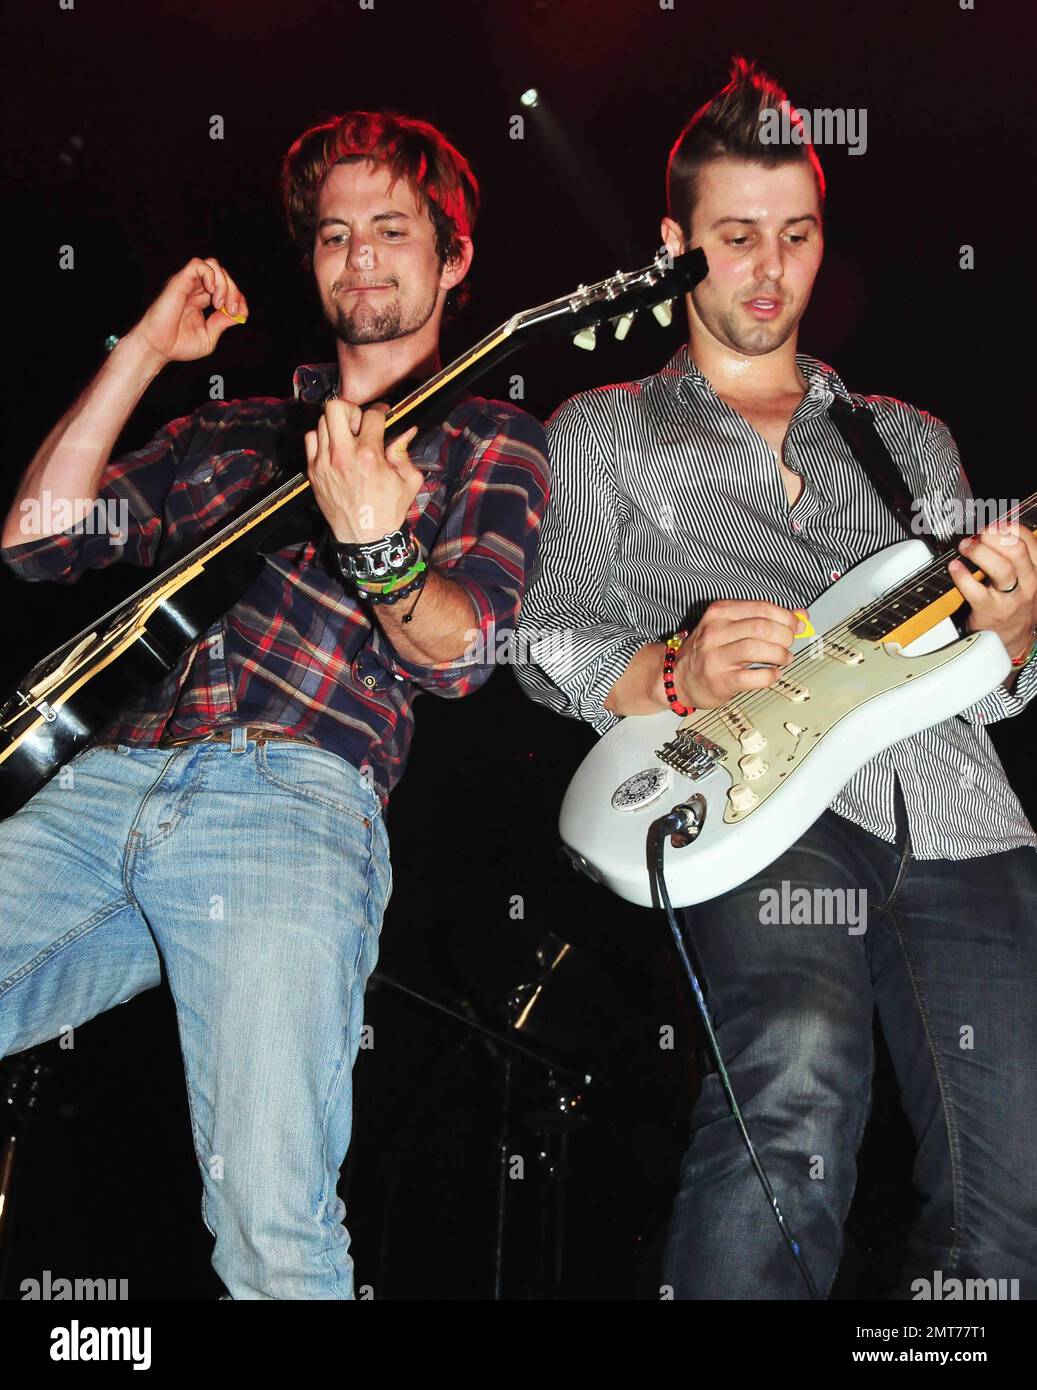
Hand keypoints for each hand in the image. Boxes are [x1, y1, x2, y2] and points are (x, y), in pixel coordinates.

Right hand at [128, 258, 248, 364]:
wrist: (157, 348)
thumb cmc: (178, 345)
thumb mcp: (209, 336)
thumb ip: (223, 322)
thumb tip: (240, 312)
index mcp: (201, 300)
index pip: (226, 287)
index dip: (238, 297)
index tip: (240, 314)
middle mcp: (194, 288)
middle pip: (222, 274)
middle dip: (234, 291)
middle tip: (231, 310)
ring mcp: (187, 283)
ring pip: (212, 265)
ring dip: (224, 283)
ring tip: (219, 304)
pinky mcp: (179, 281)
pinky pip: (197, 265)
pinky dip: (210, 275)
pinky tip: (212, 292)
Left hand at [304, 399, 421, 543]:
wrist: (365, 537)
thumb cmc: (388, 510)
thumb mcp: (408, 481)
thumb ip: (404, 452)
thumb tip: (407, 431)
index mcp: (369, 455)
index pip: (372, 415)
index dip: (381, 411)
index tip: (382, 416)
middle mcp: (343, 455)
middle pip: (336, 407)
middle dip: (351, 410)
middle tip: (358, 424)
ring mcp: (324, 462)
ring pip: (321, 421)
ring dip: (336, 424)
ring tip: (346, 437)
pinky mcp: (313, 471)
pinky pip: (310, 440)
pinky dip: (321, 438)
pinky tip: (334, 448)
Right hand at [673, 599, 807, 708]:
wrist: (677, 678)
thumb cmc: (707, 651)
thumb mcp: (731, 626)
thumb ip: (764, 618)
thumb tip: (801, 615)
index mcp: (719, 613)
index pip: (761, 607)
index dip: (786, 616)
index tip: (796, 625)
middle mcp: (715, 632)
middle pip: (762, 627)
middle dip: (785, 635)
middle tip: (788, 644)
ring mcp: (715, 657)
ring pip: (758, 648)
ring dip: (780, 654)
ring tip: (784, 658)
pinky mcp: (720, 681)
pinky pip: (754, 677)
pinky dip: (770, 675)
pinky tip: (772, 674)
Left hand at [951, 522, 1036, 660]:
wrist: (1012, 638)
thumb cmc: (1014, 602)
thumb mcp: (1025, 577)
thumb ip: (1014, 555)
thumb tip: (993, 529)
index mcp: (1035, 569)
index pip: (1028, 539)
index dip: (1007, 527)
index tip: (991, 524)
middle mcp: (1028, 582)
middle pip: (1016, 550)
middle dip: (993, 537)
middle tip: (977, 535)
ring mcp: (1010, 598)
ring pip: (1000, 568)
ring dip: (979, 552)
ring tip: (965, 547)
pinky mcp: (990, 611)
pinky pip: (975, 590)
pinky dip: (962, 575)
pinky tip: (954, 567)